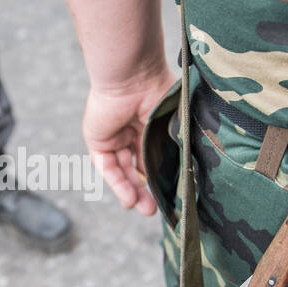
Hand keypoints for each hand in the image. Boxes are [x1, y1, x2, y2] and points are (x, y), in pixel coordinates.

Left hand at [83, 68, 176, 215]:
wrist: (133, 76)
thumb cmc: (158, 91)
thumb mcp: (173, 124)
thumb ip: (178, 146)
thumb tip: (190, 173)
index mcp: (150, 122)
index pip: (155, 156)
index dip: (162, 175)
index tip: (174, 194)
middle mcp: (131, 130)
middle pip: (137, 167)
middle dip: (147, 190)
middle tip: (157, 210)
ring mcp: (114, 135)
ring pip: (123, 170)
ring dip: (133, 192)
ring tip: (146, 210)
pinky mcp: (97, 139)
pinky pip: (107, 166)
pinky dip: (118, 184)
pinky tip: (129, 199)